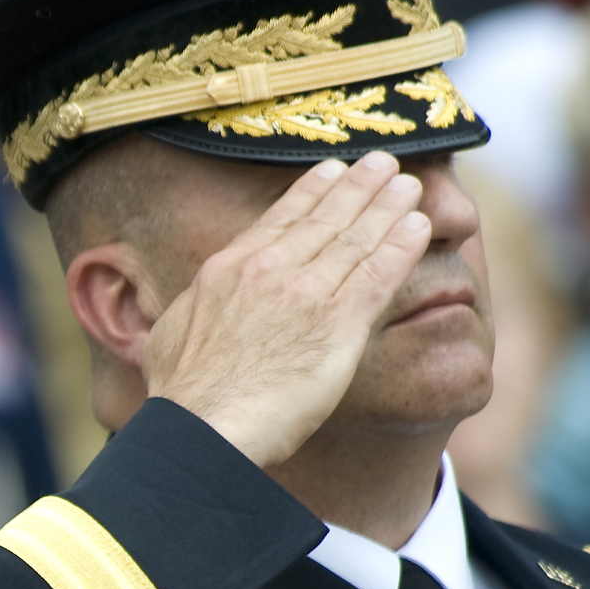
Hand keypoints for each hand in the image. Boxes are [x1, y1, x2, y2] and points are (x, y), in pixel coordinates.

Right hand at [142, 152, 429, 468]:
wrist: (204, 426)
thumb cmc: (183, 395)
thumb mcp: (170, 337)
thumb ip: (189, 314)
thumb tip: (184, 313)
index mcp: (227, 270)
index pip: (280, 219)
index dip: (312, 191)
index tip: (332, 171)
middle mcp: (269, 270)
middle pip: (325, 218)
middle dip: (359, 186)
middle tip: (383, 163)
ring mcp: (305, 292)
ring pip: (356, 238)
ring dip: (388, 207)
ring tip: (410, 185)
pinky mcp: (338, 324)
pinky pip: (378, 275)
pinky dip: (401, 247)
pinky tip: (419, 227)